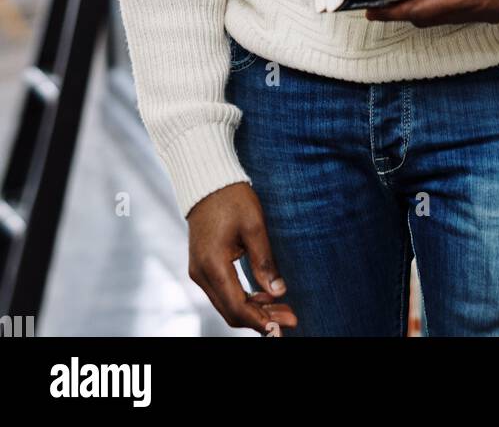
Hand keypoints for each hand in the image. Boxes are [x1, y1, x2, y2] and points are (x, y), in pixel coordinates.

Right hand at [187, 182, 297, 335]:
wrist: (207, 180)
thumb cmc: (232, 198)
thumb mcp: (254, 226)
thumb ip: (265, 261)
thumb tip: (279, 293)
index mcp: (212, 264)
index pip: (237, 306)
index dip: (261, 320)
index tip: (284, 326)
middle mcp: (200, 273)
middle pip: (231, 310)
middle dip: (261, 319)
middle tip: (291, 319)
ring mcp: (199, 271)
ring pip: (226, 304)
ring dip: (254, 310)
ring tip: (283, 310)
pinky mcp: (202, 267)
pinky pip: (222, 292)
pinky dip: (243, 299)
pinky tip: (264, 297)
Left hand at [364, 0, 498, 25]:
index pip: (418, 10)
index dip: (392, 11)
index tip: (370, 10)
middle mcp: (469, 10)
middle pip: (425, 17)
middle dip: (402, 10)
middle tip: (382, 0)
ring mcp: (481, 13)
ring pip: (441, 16)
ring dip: (422, 7)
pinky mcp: (491, 10)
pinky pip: (457, 12)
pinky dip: (442, 4)